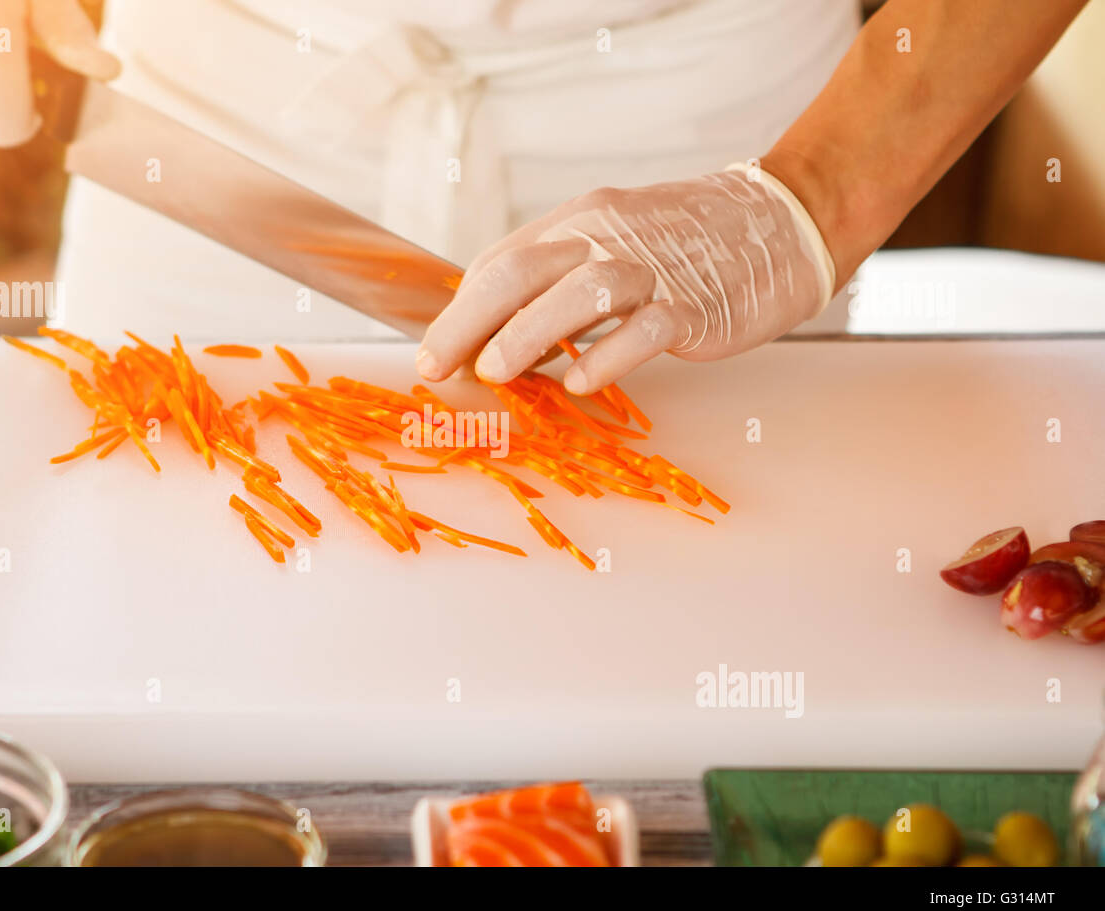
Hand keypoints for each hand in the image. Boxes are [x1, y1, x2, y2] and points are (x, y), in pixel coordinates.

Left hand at [415, 167, 834, 393]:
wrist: (783, 220)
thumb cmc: (690, 243)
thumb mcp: (614, 243)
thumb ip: (561, 284)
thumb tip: (502, 336)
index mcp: (582, 221)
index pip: (504, 260)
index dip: (461, 308)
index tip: (435, 350)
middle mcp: (609, 236)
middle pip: (523, 271)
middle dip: (469, 321)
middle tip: (437, 365)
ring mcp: (655, 269)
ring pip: (579, 294)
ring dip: (529, 335)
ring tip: (495, 372)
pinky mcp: (697, 304)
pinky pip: (647, 328)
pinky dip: (609, 355)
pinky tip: (580, 383)